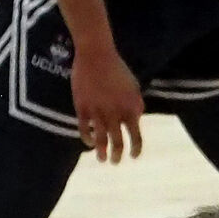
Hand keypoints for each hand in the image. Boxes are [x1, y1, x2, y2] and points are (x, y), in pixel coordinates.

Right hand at [71, 45, 144, 162]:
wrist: (96, 55)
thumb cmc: (118, 70)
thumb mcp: (134, 88)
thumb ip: (136, 105)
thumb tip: (136, 120)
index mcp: (130, 109)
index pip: (136, 136)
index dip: (136, 149)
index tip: (133, 156)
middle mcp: (115, 113)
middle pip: (117, 142)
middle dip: (117, 155)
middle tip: (115, 162)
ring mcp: (97, 111)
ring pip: (100, 139)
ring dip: (101, 152)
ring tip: (102, 160)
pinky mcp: (82, 107)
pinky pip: (84, 128)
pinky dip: (87, 138)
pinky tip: (89, 143)